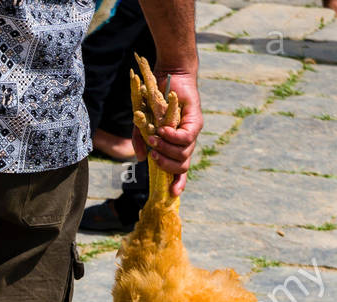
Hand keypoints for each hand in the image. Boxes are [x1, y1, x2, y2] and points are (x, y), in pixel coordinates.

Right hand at [133, 69, 202, 195]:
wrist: (169, 74)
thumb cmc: (155, 98)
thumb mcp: (143, 122)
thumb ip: (141, 140)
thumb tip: (142, 159)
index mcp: (175, 145)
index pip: (180, 169)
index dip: (178, 182)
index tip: (172, 193)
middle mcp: (186, 142)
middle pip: (182, 166)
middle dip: (166, 165)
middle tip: (154, 157)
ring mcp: (192, 132)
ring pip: (184, 153)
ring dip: (166, 150)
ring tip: (154, 139)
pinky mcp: (196, 121)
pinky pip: (186, 137)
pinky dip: (173, 137)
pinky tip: (163, 131)